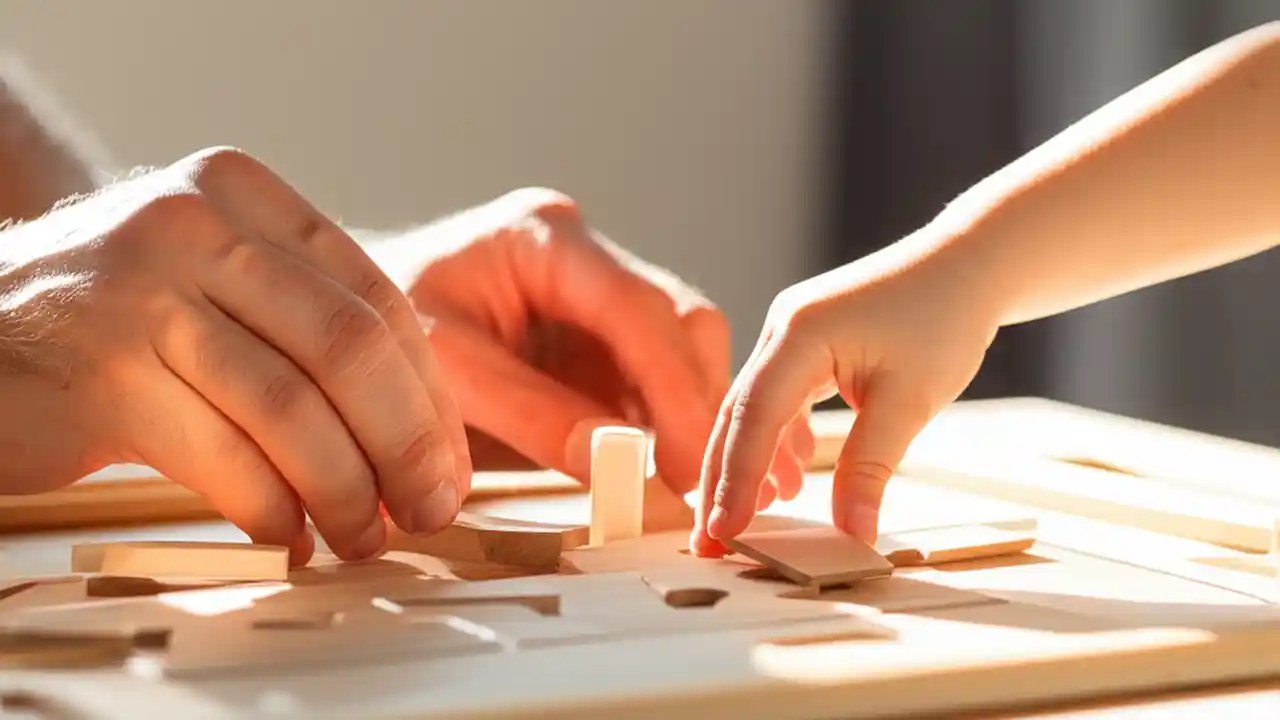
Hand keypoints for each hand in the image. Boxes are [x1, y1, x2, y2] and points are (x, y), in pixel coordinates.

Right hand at [0, 147, 468, 563]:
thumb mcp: (211, 283)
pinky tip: (288, 537)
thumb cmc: (110, 324)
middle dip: (406, 445)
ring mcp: (141, 291)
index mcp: (242, 193)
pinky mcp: (100, 373)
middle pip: (349, 348)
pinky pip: (224, 457)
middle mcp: (194, 223)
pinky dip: (271, 510)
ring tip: (361, 537)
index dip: (428, 394)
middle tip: (428, 509)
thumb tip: (422, 431)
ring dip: (344, 491)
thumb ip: (305, 326)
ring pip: (292, 408)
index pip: (377, 297)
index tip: (449, 463)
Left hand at [390, 188, 730, 494]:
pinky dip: (656, 425)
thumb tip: (610, 456)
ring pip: (678, 352)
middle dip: (694, 403)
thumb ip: (528, 412)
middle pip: (681, 322)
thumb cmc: (371, 332)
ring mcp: (591, 295)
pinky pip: (649, 380)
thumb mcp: (444, 371)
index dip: (674, 389)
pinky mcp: (591, 338)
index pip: (638, 309)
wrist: (335, 324)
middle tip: (691, 486)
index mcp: (542, 238)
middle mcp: (580, 255)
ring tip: (670, 487)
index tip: (685, 461)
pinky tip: (645, 469)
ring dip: (682, 418)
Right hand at [690, 229, 999, 554]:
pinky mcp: (805, 341)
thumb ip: (870, 469)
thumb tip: (852, 534)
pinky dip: (777, 441)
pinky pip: (778, 398)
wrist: (968, 264)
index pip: (754, 417)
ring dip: (747, 464)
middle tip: (713, 541)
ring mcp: (789, 333)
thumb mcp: (909, 402)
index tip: (725, 530)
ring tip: (748, 519)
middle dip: (723, 481)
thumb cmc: (945, 317)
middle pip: (737, 415)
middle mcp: (781, 329)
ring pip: (753, 409)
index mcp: (798, 334)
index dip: (736, 479)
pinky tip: (789, 478)